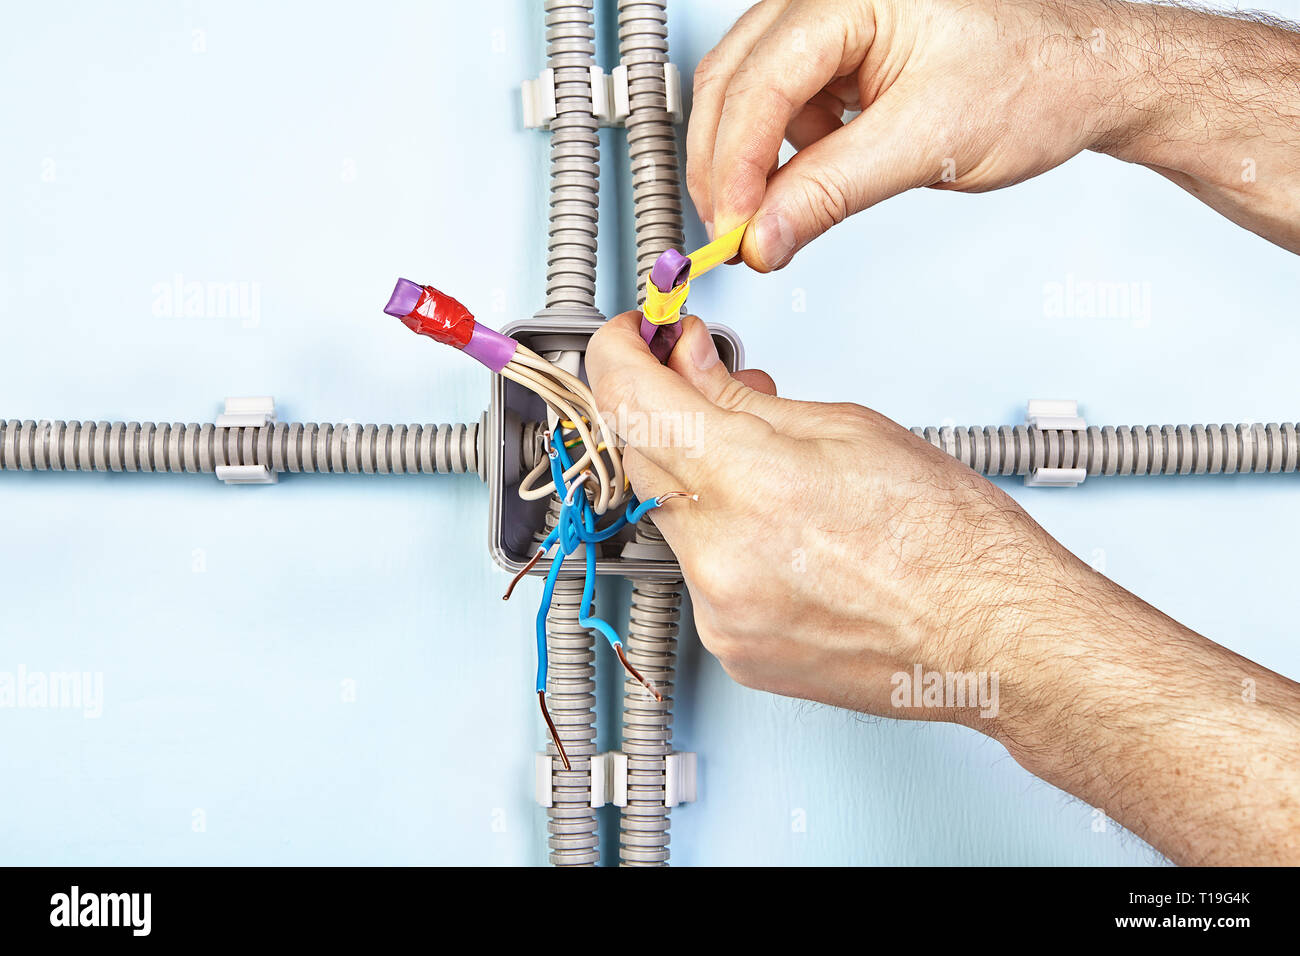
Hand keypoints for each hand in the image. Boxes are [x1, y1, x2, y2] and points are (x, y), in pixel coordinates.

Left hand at [587, 312, 1073, 720]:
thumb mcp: (849, 429)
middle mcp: (721, 557)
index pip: (630, 401)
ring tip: (759, 460)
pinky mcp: (730, 648)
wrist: (997, 640)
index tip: (631, 336)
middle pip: (638, 456)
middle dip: (658, 408)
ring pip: (667, 516)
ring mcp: (720, 612)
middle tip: (692, 374)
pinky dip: (720, 535)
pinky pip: (697, 571)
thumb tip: (687, 366)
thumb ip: (743, 398)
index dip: (616, 354)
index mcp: (752, 484)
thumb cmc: (953, 540)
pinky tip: (773, 526)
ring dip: (694, 476)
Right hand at [689, 0, 1299, 265]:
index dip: (733, 165)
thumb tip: (762, 235)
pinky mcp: (833, 52)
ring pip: (743, 94)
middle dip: (724, 168)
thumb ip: (831, 191)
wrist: (1083, 76)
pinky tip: (803, 182)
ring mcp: (827, 19)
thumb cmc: (1035, 79)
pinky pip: (776, 104)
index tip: (731, 231)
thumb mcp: (928, 143)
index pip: (759, 82)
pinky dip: (776, 154)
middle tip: (734, 236)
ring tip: (772, 217)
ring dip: (746, 163)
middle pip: (730, 81)